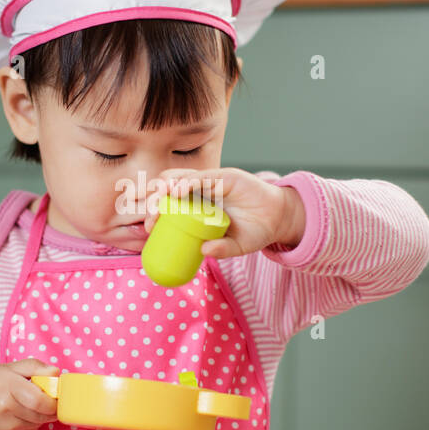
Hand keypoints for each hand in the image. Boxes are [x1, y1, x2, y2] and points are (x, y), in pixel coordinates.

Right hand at [0, 358, 59, 429]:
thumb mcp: (8, 368)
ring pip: (39, 423)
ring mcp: (7, 427)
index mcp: (7, 388)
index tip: (53, 392)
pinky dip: (32, 423)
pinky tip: (18, 414)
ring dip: (40, 415)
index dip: (52, 398)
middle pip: (43, 414)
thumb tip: (56, 373)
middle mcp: (6, 410)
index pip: (40, 400)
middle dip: (50, 407)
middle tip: (43, 396)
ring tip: (25, 404)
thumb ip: (34, 367)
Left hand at [145, 168, 304, 259]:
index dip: (156, 212)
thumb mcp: (237, 246)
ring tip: (159, 200)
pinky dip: (189, 182)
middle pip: (169, 188)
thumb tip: (205, 252)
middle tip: (150, 215)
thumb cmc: (254, 232)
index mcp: (198, 208)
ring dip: (167, 187)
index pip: (170, 205)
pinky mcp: (226, 177)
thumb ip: (222, 249)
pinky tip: (179, 191)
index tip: (149, 227)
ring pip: (181, 178)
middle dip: (155, 198)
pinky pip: (204, 177)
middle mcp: (201, 193)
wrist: (279, 218)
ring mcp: (213, 183)